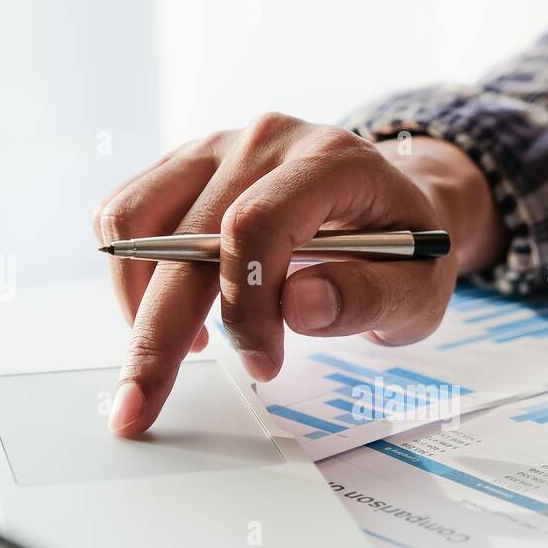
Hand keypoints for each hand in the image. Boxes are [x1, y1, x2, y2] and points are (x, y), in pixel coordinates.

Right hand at [93, 112, 504, 435]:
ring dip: (138, 301)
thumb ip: (368, 298)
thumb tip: (296, 306)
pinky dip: (134, 273)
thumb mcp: (419, 288)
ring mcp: (219, 147)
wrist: (399, 202)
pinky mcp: (189, 165)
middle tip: (141, 405)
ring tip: (184, 351)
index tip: (265, 365)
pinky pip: (128, 213)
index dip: (246, 307)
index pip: (254, 226)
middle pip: (182, 235)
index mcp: (329, 161)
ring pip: (135, 220)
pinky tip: (177, 315)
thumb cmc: (409, 250)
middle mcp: (264, 142)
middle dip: (158, 332)